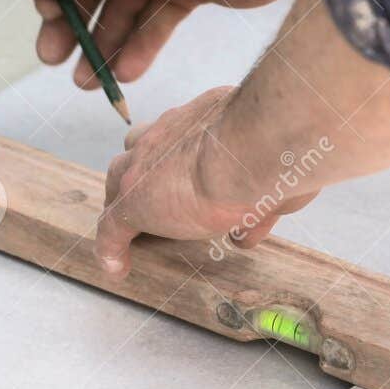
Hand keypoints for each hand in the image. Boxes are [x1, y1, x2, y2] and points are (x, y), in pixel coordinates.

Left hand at [95, 87, 316, 275]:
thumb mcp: (275, 184)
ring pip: (119, 180)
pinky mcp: (133, 201)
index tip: (187, 176)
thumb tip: (246, 235)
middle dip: (143, 170)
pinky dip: (112, 248)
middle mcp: (171, 133)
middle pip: (140, 148)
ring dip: (125, 201)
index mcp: (205, 121)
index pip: (182, 135)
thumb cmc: (277, 156)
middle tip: (153, 197)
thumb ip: (259, 209)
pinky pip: (111, 227)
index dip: (182, 157)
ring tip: (129, 229)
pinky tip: (115, 267)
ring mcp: (146, 165)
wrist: (253, 151)